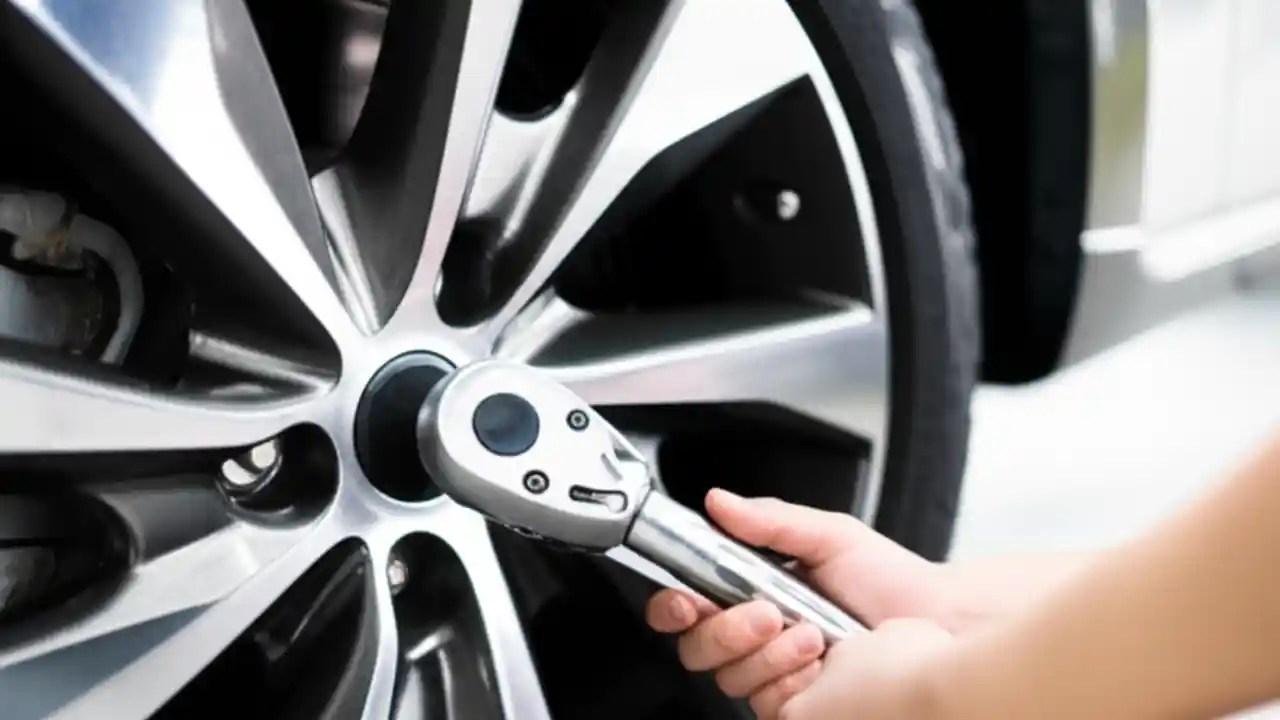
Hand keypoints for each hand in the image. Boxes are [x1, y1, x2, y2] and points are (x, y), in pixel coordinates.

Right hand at [645, 489, 943, 716]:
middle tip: (766, 612)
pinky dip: (788, 677)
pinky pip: (765, 702)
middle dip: (726, 630)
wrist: (940, 625)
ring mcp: (776, 674)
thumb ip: (770, 520)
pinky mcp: (798, 707)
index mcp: (755, 591)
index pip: (690, 605)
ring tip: (810, 633)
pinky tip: (821, 660)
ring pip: (730, 677)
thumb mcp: (831, 536)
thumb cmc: (894, 582)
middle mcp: (758, 637)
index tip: (685, 599)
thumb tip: (720, 503)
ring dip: (767, 653)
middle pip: (698, 648)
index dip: (674, 605)